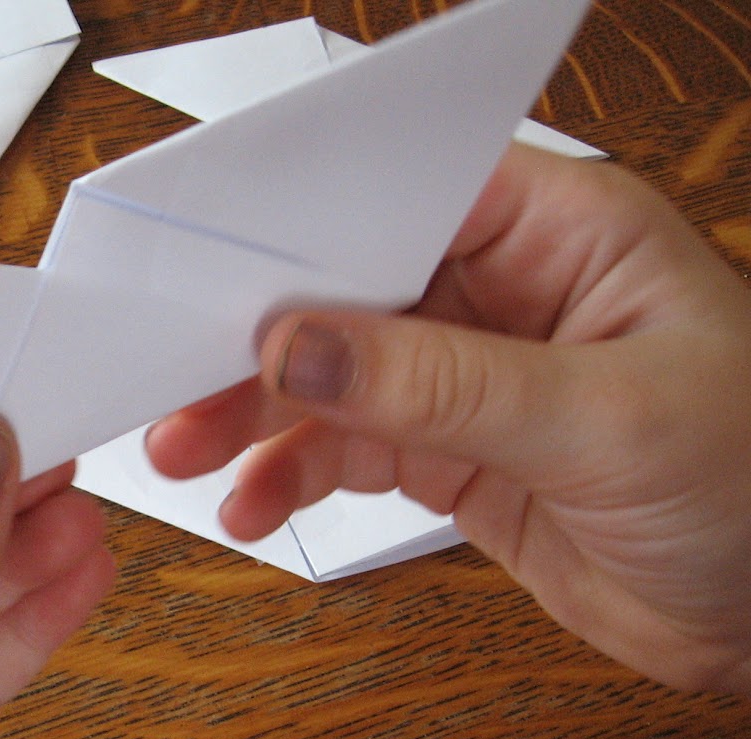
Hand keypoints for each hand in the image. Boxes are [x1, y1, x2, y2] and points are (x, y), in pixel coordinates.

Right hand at [147, 145, 750, 692]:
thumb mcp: (601, 421)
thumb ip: (443, 383)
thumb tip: (305, 346)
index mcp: (561, 234)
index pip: (407, 194)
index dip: (308, 220)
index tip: (216, 261)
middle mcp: (506, 295)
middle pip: (348, 291)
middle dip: (257, 340)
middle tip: (175, 380)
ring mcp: (472, 378)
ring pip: (332, 379)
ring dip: (255, 418)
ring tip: (187, 456)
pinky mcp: (453, 455)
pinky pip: (347, 451)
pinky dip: (291, 477)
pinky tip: (255, 506)